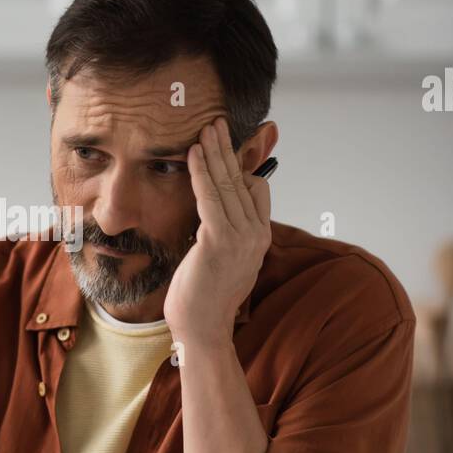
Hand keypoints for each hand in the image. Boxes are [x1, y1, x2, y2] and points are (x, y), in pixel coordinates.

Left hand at [163, 117, 271, 347]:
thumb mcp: (221, 258)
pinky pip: (210, 197)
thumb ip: (224, 232)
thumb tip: (214, 209)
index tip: (222, 144)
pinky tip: (192, 153)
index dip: (239, 165)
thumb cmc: (204, 296)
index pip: (256, 189)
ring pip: (228, 184)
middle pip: (243, 180)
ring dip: (214, 153)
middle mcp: (257, 234)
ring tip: (204, 129)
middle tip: (216, 123)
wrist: (201, 329)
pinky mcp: (220, 241)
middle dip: (228, 149)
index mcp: (260, 237)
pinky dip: (201, 172)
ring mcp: (242, 237)